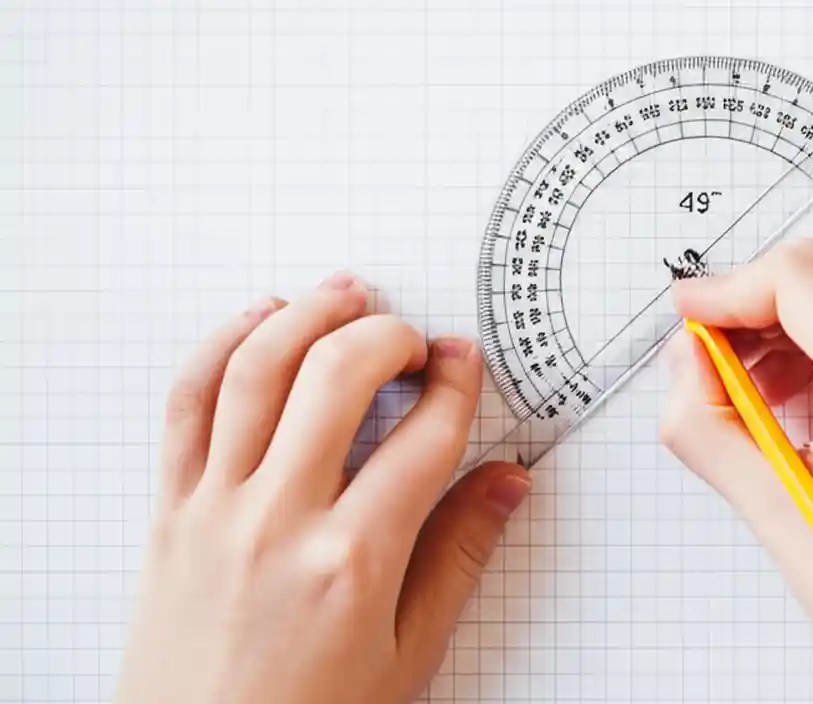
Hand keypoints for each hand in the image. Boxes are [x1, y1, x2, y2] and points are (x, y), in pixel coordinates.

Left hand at [117, 272, 530, 703]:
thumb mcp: (406, 653)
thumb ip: (458, 556)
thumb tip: (507, 483)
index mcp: (354, 563)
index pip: (424, 438)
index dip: (456, 386)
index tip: (464, 364)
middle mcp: (280, 521)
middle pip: (337, 377)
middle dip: (387, 335)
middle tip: (413, 338)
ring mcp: (215, 509)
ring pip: (256, 370)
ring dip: (306, 315)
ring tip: (345, 294)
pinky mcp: (169, 510)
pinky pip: (185, 404)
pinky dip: (220, 344)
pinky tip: (255, 321)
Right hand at [661, 241, 812, 702]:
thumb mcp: (781, 518)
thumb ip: (710, 427)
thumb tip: (685, 366)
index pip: (797, 276)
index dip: (726, 288)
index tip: (688, 319)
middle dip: (755, 304)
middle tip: (708, 360)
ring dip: (791, 327)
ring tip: (752, 396)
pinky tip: (802, 409)